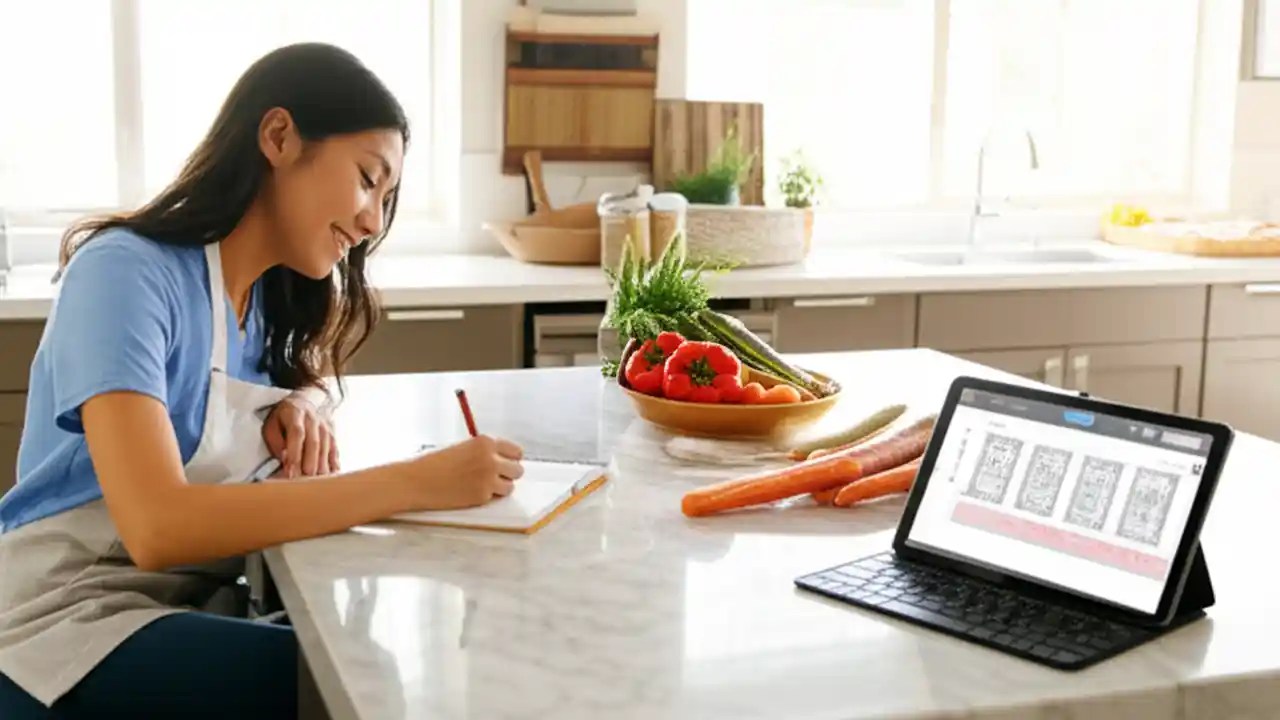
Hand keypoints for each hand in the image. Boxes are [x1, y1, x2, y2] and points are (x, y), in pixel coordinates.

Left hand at [263, 393, 338, 477]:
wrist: (306, 401)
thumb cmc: (283, 418)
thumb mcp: (272, 424)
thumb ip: (276, 442)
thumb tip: (285, 458)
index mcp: (295, 414)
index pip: (297, 434)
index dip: (295, 453)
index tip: (291, 472)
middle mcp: (314, 420)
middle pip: (314, 444)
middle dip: (308, 465)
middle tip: (302, 483)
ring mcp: (326, 428)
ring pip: (325, 450)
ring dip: (320, 469)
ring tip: (314, 485)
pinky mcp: (333, 436)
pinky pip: (335, 453)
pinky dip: (333, 466)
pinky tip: (329, 479)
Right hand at [403, 435, 523, 509]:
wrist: (417, 480)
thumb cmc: (435, 463)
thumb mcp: (463, 448)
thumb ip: (484, 452)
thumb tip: (503, 460)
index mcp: (486, 442)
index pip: (516, 452)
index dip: (510, 459)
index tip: (504, 463)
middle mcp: (491, 459)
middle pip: (518, 470)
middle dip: (508, 474)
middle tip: (494, 477)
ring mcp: (488, 479)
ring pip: (510, 486)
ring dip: (500, 487)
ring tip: (482, 485)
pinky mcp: (482, 496)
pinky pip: (495, 498)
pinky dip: (487, 497)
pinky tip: (471, 492)